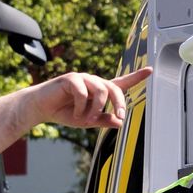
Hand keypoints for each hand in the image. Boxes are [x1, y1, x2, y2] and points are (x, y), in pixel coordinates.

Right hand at [20, 67, 149, 131]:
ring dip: (96, 109)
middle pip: (114, 88)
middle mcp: (94, 82)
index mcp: (99, 91)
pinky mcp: (71, 79)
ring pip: (101, 90)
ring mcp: (83, 78)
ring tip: (86, 120)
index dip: (136, 76)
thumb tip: (119, 122)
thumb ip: (103, 120)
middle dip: (119, 103)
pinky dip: (81, 107)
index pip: (121, 82)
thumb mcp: (87, 121)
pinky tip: (75, 113)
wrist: (42, 109)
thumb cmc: (65, 113)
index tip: (151, 70)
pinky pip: (83, 92)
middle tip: (119, 116)